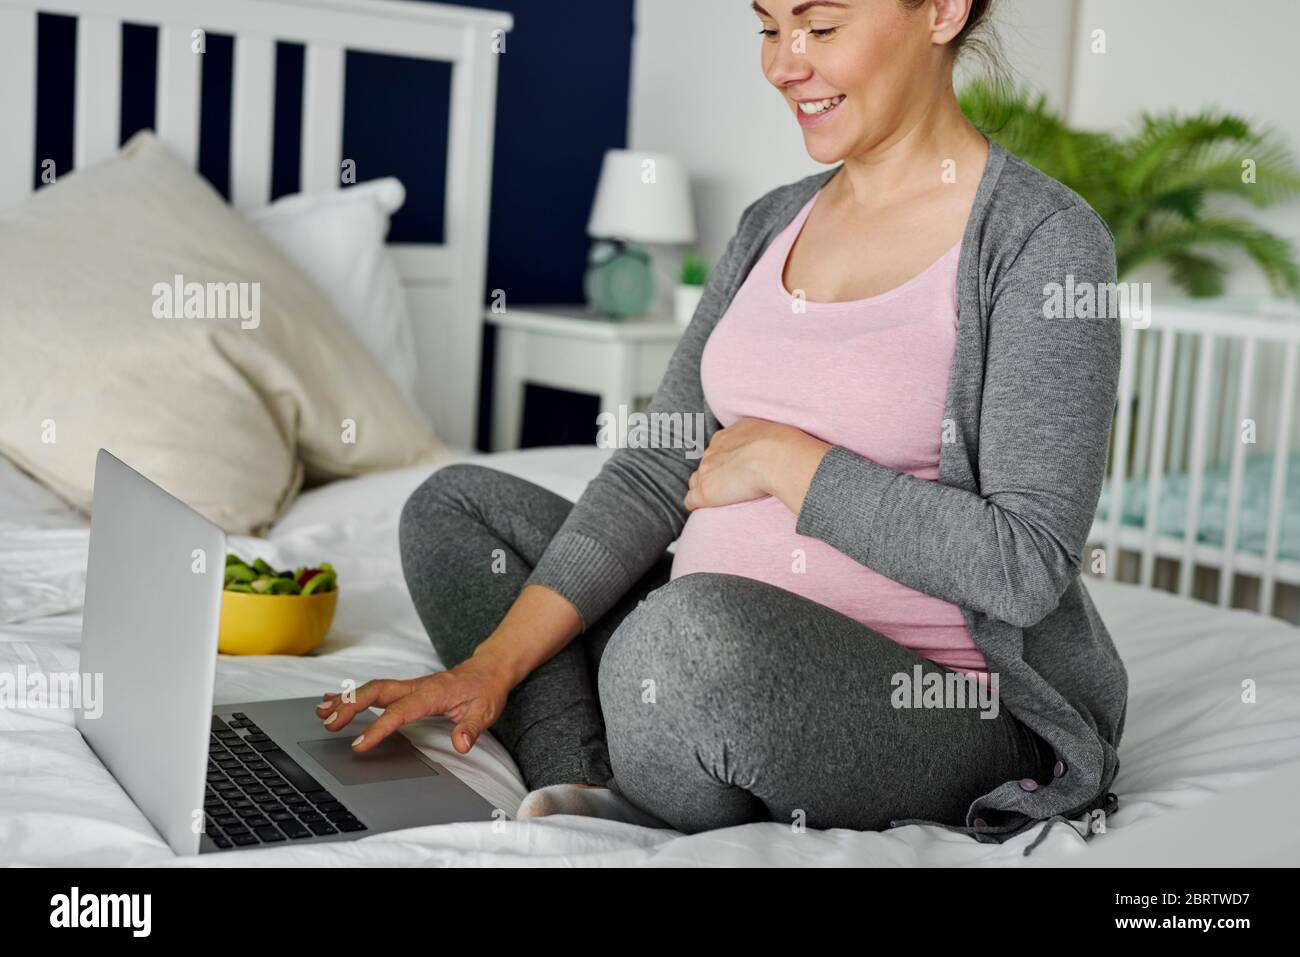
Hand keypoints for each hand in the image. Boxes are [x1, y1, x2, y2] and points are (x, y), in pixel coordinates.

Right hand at [315, 657, 509, 754]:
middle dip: (350, 707)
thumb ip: (471, 728)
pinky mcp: (406, 688)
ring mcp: (409, 686)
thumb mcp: (484, 711)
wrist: (489, 669)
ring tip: (321, 711)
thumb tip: (461, 745)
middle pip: (376, 693)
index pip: (399, 711)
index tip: (359, 744)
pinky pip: (376, 689)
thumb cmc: (485, 690)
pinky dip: (354, 694)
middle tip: (328, 723)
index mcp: (431, 694)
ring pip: (371, 689)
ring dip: (346, 700)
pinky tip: (335, 698)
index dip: (378, 728)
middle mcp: (415, 686)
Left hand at [685, 417, 830, 513]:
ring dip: (705, 489)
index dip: (726, 461)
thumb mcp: (774, 432)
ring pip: (696, 481)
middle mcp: (713, 451)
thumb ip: (769, 439)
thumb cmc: (784, 445)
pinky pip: (690, 500)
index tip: (737, 470)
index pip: (719, 449)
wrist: (777, 458)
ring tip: (721, 500)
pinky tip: (704, 510)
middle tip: (731, 486)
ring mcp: (707, 471)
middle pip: (706, 464)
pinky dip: (696, 505)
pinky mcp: (705, 492)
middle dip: (715, 475)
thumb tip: (784, 447)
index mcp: (728, 436)